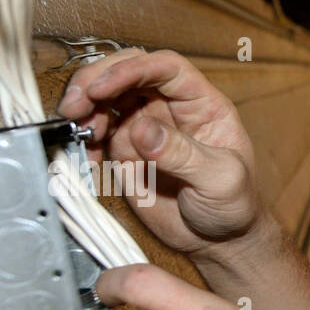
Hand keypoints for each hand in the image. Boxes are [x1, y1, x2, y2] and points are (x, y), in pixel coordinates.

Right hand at [57, 49, 272, 260]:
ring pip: (108, 97)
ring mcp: (146, 128)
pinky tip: (84, 150)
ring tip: (75, 125)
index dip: (132, 69)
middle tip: (76, 102)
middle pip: (129, 72)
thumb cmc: (234, 207)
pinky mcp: (127, 151)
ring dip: (85, 105)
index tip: (103, 86)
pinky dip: (84, 135)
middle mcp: (171, 109)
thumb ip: (183, 154)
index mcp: (203, 104)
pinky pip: (98, 131)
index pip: (166, 68)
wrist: (220, 242)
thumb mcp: (220, 180)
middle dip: (97, 79)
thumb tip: (141, 129)